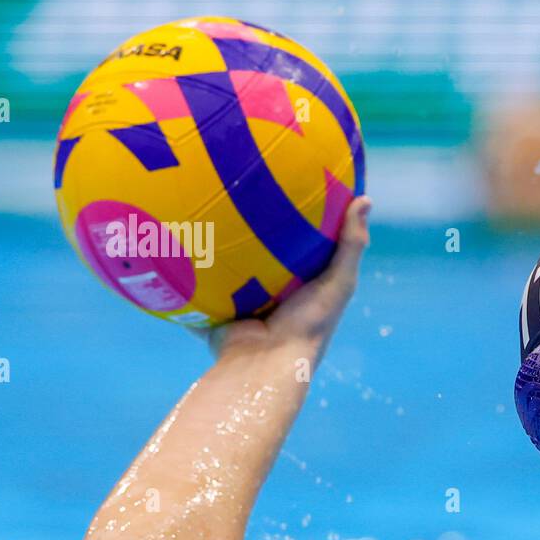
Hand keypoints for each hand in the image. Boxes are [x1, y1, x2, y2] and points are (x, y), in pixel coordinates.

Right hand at [189, 196, 372, 361]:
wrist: (263, 361)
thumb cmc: (309, 323)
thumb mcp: (338, 282)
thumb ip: (350, 245)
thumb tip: (365, 198)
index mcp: (304, 285)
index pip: (304, 243)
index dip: (301, 216)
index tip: (292, 178)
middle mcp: (274, 291)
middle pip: (264, 250)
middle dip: (253, 224)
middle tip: (241, 181)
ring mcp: (242, 300)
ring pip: (228, 264)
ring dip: (218, 243)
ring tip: (204, 201)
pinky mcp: (215, 307)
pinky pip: (198, 282)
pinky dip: (188, 266)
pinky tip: (174, 234)